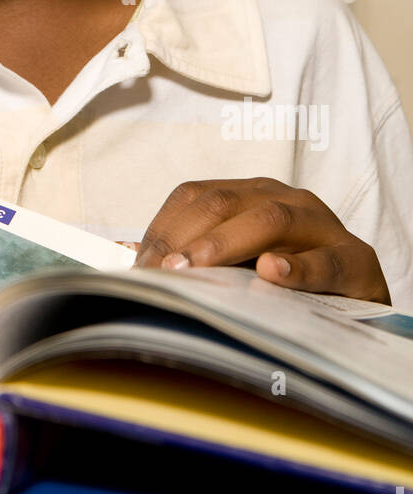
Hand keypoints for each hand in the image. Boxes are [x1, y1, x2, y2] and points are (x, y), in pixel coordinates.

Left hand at [134, 177, 389, 302]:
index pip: (196, 197)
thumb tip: (131, 257)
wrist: (361, 298)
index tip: (139, 266)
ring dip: (227, 244)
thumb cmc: (289, 279)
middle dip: (186, 237)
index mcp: (252, 195)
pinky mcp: (356, 259)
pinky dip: (298, 266)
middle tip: (161, 272)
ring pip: (271, 219)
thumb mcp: (239, 265)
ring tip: (196, 269)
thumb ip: (194, 258)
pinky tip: (272, 274)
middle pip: (225, 203)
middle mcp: (285, 199)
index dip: (163, 229)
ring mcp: (322, 225)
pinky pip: (326, 259)